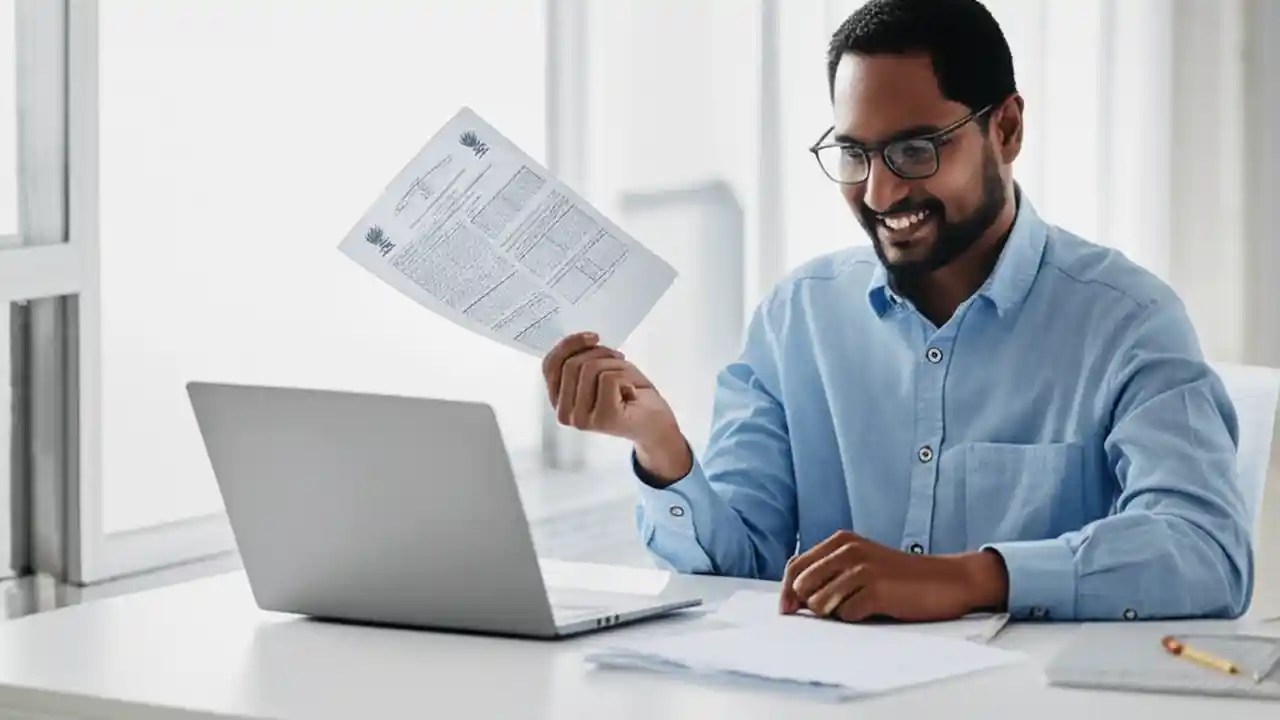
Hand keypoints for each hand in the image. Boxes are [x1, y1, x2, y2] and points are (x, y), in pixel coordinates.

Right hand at [541, 333, 690, 481]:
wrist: (655, 423)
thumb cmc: (628, 393)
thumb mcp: (599, 369)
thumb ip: (580, 358)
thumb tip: (578, 341)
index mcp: (559, 400)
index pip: (550, 365)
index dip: (570, 344)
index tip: (593, 337)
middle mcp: (565, 413)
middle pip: (572, 364)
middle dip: (600, 354)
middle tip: (618, 362)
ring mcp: (582, 419)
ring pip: (590, 368)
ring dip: (615, 366)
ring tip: (625, 381)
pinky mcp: (603, 418)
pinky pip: (610, 378)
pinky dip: (626, 378)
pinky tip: (631, 394)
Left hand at [779, 530, 1008, 622]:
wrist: (947, 580)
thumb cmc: (899, 578)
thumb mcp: (860, 564)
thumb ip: (827, 574)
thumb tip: (790, 601)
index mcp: (840, 541)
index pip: (795, 566)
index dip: (786, 592)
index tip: (787, 611)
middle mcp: (848, 550)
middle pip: (802, 587)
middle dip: (812, 605)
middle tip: (839, 607)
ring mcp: (862, 569)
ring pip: (820, 604)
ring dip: (836, 612)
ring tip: (861, 605)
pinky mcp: (876, 590)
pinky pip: (846, 615)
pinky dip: (857, 618)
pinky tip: (876, 609)